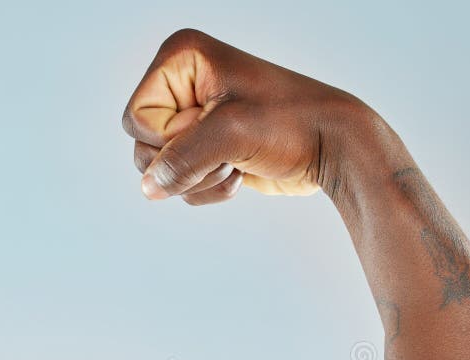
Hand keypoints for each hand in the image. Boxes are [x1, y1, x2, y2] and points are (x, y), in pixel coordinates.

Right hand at [121, 29, 362, 203]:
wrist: (332, 145)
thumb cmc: (292, 123)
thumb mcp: (231, 134)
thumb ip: (181, 160)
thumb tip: (148, 188)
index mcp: (181, 60)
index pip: (137, 119)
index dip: (170, 140)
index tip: (212, 131)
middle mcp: (182, 86)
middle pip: (144, 147)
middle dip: (187, 162)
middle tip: (227, 149)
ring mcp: (195, 121)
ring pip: (164, 171)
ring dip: (202, 178)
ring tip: (237, 159)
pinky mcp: (208, 150)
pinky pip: (184, 183)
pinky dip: (211, 187)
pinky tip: (241, 172)